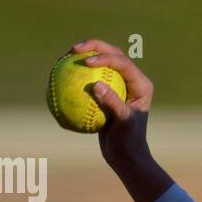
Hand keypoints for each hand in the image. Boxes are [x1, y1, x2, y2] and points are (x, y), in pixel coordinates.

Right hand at [72, 39, 172, 201]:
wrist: (126, 156)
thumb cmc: (128, 142)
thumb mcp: (122, 125)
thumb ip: (112, 104)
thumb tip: (95, 85)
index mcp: (141, 84)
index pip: (123, 63)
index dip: (105, 57)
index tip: (86, 61)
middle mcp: (132, 81)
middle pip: (113, 55)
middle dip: (94, 46)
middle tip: (75, 49)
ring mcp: (120, 86)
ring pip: (101, 64)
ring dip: (85, 56)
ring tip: (67, 54)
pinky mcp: (108, 93)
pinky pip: (91, 79)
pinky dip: (77, 75)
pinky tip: (60, 75)